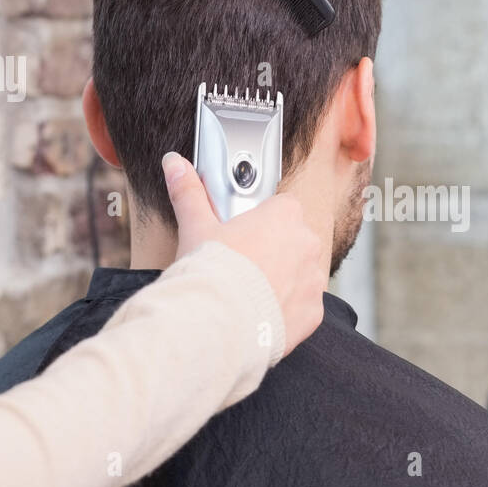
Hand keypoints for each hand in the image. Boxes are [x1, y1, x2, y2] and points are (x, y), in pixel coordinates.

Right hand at [162, 152, 324, 356]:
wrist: (218, 323)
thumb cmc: (211, 271)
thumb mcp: (196, 226)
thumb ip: (188, 191)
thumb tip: (174, 163)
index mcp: (285, 215)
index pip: (281, 206)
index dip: (260, 220)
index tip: (243, 232)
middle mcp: (307, 244)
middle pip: (294, 240)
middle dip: (273, 250)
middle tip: (242, 263)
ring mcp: (314, 279)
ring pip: (301, 273)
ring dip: (283, 279)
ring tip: (249, 291)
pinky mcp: (313, 312)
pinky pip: (304, 305)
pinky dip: (287, 309)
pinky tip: (261, 312)